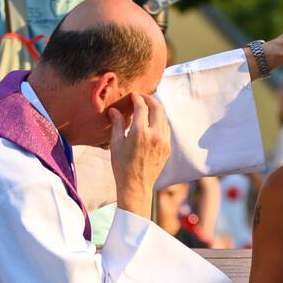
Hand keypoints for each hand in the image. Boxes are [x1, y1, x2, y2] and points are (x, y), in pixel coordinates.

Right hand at [108, 92, 170, 219]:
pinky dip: (160, 120)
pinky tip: (152, 121)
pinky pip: (166, 128)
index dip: (137, 98)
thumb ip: (117, 124)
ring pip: (164, 117)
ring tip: (147, 107)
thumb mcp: (116, 144)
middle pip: (157, 107)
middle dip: (150, 99)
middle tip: (142, 97)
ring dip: (156, 109)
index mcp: (140, 132)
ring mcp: (163, 141)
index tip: (133, 95)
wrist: (136, 187)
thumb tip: (114, 110)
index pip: (142, 106)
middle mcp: (154, 135)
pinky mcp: (167, 148)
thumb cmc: (122, 166)